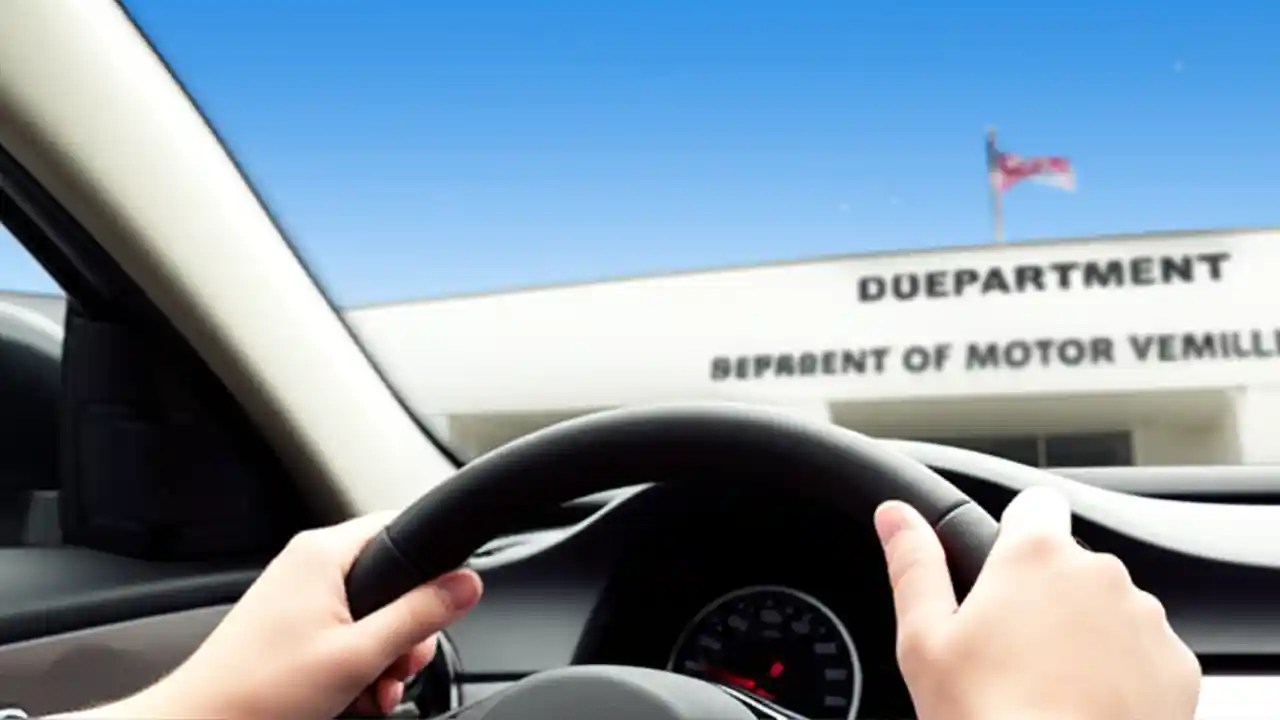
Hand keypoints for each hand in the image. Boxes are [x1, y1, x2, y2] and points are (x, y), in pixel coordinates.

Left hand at [67, 513, 482, 718]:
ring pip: (370, 616)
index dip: (431, 565)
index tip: (443, 604)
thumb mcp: (360, 654)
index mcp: (323, 554)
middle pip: (390, 582)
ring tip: (375, 693)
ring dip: (384, 658)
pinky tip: (357, 699)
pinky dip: (358, 668)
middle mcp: (309, 566)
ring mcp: (297, 599)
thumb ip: (419, 615)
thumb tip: (467, 584)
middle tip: (400, 667)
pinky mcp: (290, 629)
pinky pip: (344, 636)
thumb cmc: (261, 691)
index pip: (399, 527)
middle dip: (406, 632)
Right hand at [875, 487, 1200, 719]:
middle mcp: (1099, 574)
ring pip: (1110, 609)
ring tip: (1049, 687)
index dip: (1016, 535)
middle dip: (1047, 596)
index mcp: (1034, 556)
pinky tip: (1087, 707)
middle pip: (1070, 565)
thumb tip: (895, 514)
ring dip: (1086, 634)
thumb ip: (913, 564)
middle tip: (1010, 652)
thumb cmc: (985, 717)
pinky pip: (1145, 654)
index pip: (1035, 506)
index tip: (1002, 575)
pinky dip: (1123, 673)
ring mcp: (1145, 620)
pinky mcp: (1178, 667)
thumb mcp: (924, 640)